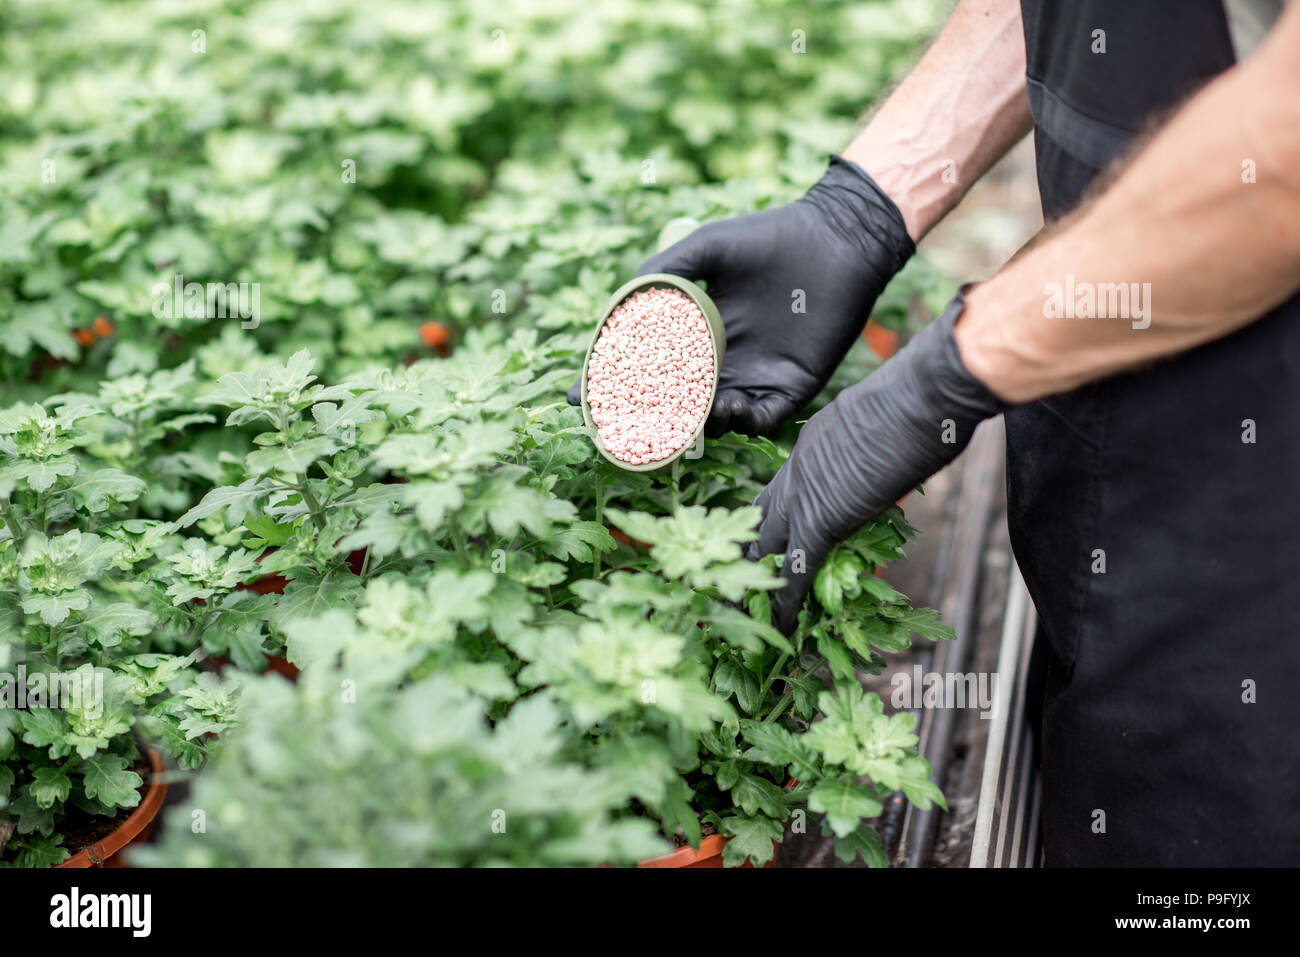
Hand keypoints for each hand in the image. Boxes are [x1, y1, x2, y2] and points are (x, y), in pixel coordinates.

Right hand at [567, 155, 913, 434]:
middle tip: (622, 423)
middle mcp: (719, 361)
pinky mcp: (789, 389)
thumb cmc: (769, 237)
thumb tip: (623, 305)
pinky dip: (741, 422)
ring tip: (683, 413)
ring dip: (694, 423)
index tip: (577, 395)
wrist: (833, 241)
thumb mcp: (706, 248)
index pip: (644, 366)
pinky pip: (760, 420)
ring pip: (712, 419)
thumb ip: (665, 272)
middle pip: (673, 402)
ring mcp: (753, 378)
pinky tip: (727, 408)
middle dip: (645, 417)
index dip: (610, 383)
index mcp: (695, 332)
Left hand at [747, 291, 1004, 633]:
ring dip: (759, 580)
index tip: (768, 541)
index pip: (783, 489)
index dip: (773, 518)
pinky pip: (798, 566)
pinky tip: (781, 623)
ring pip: (768, 545)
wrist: (925, 392)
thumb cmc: (922, 398)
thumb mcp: (886, 427)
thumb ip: (872, 455)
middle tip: (737, 581)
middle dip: (750, 551)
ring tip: (746, 612)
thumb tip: (883, 475)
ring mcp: (805, 489)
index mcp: (812, 442)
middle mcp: (798, 465)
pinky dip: (787, 600)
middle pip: (762, 516)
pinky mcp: (824, 516)